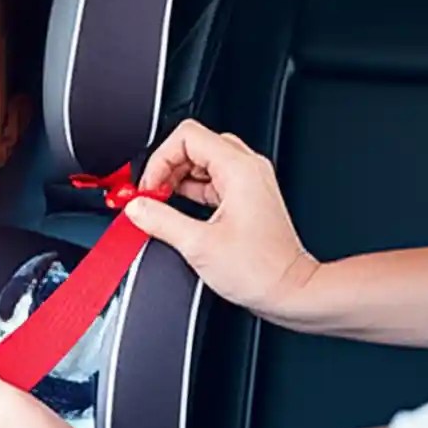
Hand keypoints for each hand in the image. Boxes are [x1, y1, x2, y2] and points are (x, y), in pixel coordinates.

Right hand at [125, 119, 318, 316]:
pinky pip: (213, 180)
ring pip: (203, 162)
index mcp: (238, 169)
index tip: (148, 187)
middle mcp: (247, 169)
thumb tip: (137, 207)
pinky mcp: (247, 198)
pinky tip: (179, 212)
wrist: (289, 290)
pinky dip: (191, 191)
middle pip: (194, 145)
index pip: (187, 136)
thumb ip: (161, 221)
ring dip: (178, 179)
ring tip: (162, 204)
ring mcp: (249, 182)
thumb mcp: (198, 245)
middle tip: (152, 195)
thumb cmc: (260, 270)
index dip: (160, 159)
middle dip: (167, 167)